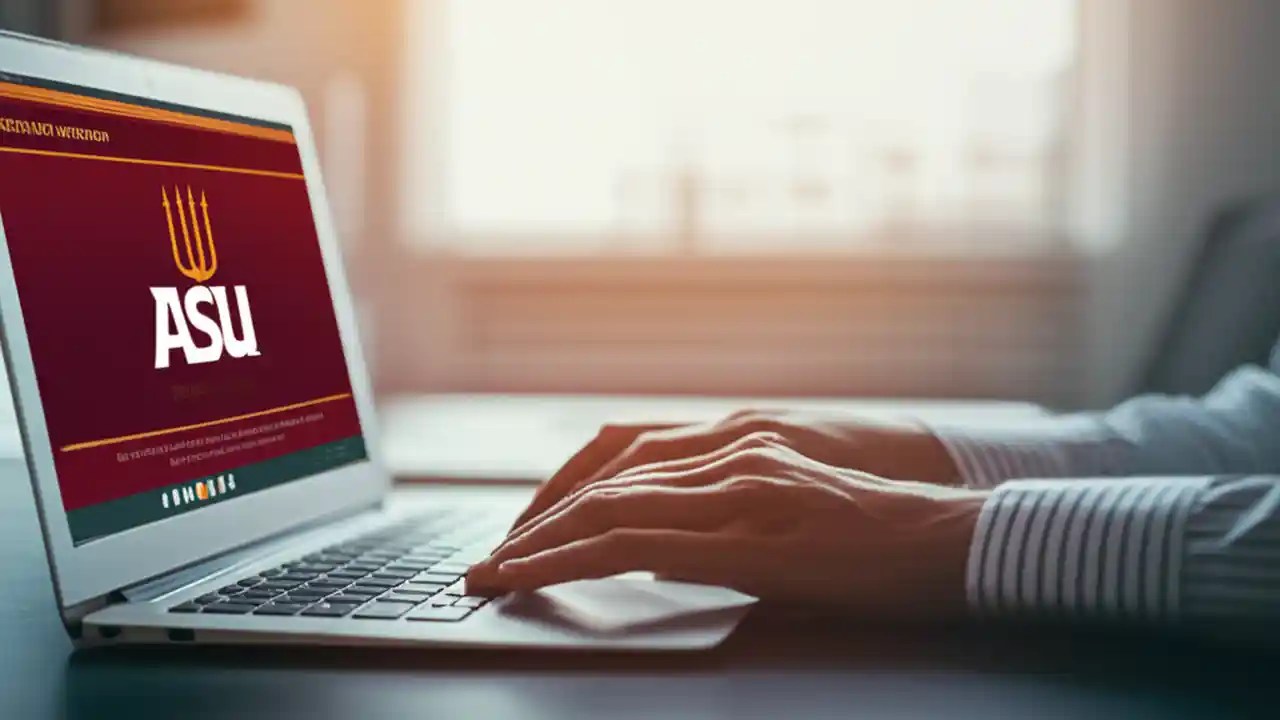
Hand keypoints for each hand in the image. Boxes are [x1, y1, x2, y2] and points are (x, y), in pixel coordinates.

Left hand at [468, 436, 985, 619]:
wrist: (948, 541)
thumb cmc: (880, 534)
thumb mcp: (792, 508)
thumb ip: (727, 513)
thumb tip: (662, 547)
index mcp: (738, 441)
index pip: (624, 455)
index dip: (565, 490)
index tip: (526, 526)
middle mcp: (728, 450)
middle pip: (605, 477)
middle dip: (539, 517)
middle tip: (492, 555)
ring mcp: (735, 486)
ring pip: (609, 506)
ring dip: (539, 540)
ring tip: (493, 571)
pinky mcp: (744, 533)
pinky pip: (636, 543)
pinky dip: (572, 558)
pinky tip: (535, 575)